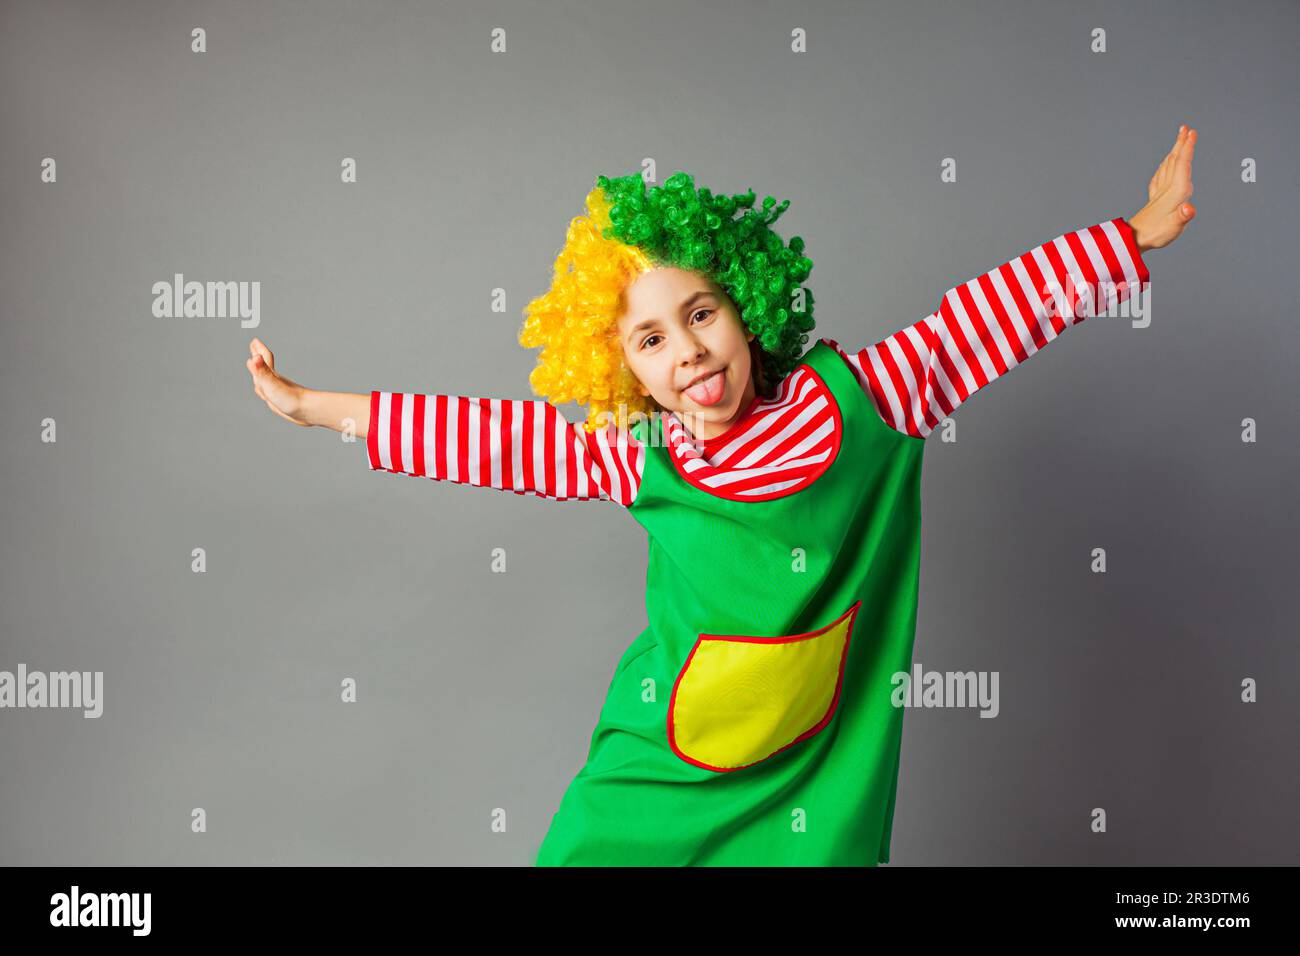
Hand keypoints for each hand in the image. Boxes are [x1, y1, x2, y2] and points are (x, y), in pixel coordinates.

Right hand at [246, 338, 310, 426]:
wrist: (309, 412)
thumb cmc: (291, 399)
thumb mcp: (272, 384)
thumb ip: (262, 371)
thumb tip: (254, 357)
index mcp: (271, 375)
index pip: (264, 358)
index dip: (259, 350)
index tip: (254, 340)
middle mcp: (275, 381)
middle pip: (264, 367)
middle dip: (258, 358)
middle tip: (254, 349)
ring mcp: (278, 390)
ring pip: (266, 380)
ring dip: (261, 373)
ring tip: (258, 369)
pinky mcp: (281, 401)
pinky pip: (271, 392)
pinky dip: (266, 389)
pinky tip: (269, 392)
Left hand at [1128, 124, 1196, 252]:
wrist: (1133, 240)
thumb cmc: (1155, 235)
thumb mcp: (1173, 228)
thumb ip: (1182, 217)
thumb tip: (1188, 208)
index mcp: (1175, 193)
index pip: (1182, 165)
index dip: (1187, 148)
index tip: (1192, 133)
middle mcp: (1167, 189)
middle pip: (1175, 161)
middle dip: (1181, 144)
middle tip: (1186, 128)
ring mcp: (1159, 192)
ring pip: (1168, 166)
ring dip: (1174, 151)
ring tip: (1179, 139)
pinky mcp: (1155, 198)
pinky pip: (1160, 176)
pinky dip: (1166, 165)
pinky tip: (1166, 163)